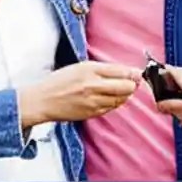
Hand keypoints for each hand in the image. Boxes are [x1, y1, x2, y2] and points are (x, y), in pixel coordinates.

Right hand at [18, 61, 140, 124]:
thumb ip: (103, 69)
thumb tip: (128, 72)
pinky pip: (111, 108)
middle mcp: (93, 86)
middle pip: (126, 87)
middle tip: (132, 83)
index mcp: (89, 70)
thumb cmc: (60, 81)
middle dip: (132, 85)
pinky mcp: (92, 113)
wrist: (43, 100)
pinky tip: (107, 98)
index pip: (120, 71)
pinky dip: (114, 103)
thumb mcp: (80, 67)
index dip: (133, 73)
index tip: (137, 74)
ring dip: (124, 95)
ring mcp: (93, 101)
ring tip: (116, 90)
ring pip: (121, 99)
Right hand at [151, 66, 181, 134]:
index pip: (157, 80)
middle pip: (159, 99)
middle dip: (173, 101)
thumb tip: (157, 68)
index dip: (153, 83)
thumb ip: (174, 75)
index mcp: (179, 80)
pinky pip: (180, 122)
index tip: (153, 86)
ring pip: (168, 111)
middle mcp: (178, 94)